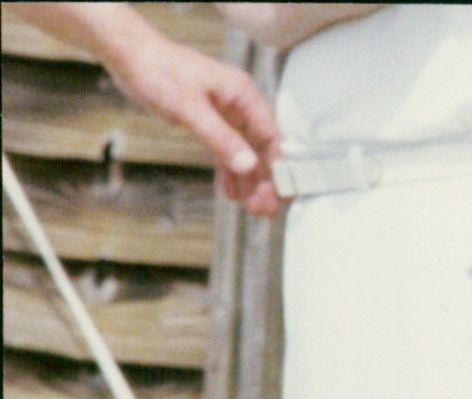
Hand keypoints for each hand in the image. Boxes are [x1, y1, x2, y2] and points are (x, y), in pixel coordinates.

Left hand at [108, 34, 283, 215]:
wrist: (129, 55)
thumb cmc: (158, 71)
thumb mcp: (190, 108)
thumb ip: (220, 138)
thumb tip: (249, 166)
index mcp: (243, 95)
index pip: (271, 137)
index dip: (279, 167)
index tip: (283, 195)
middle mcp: (239, 105)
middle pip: (261, 149)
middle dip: (265, 180)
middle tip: (267, 210)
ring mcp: (225, 113)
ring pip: (245, 153)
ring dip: (249, 181)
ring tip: (253, 210)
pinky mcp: (210, 120)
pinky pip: (226, 151)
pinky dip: (229, 172)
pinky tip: (231, 192)